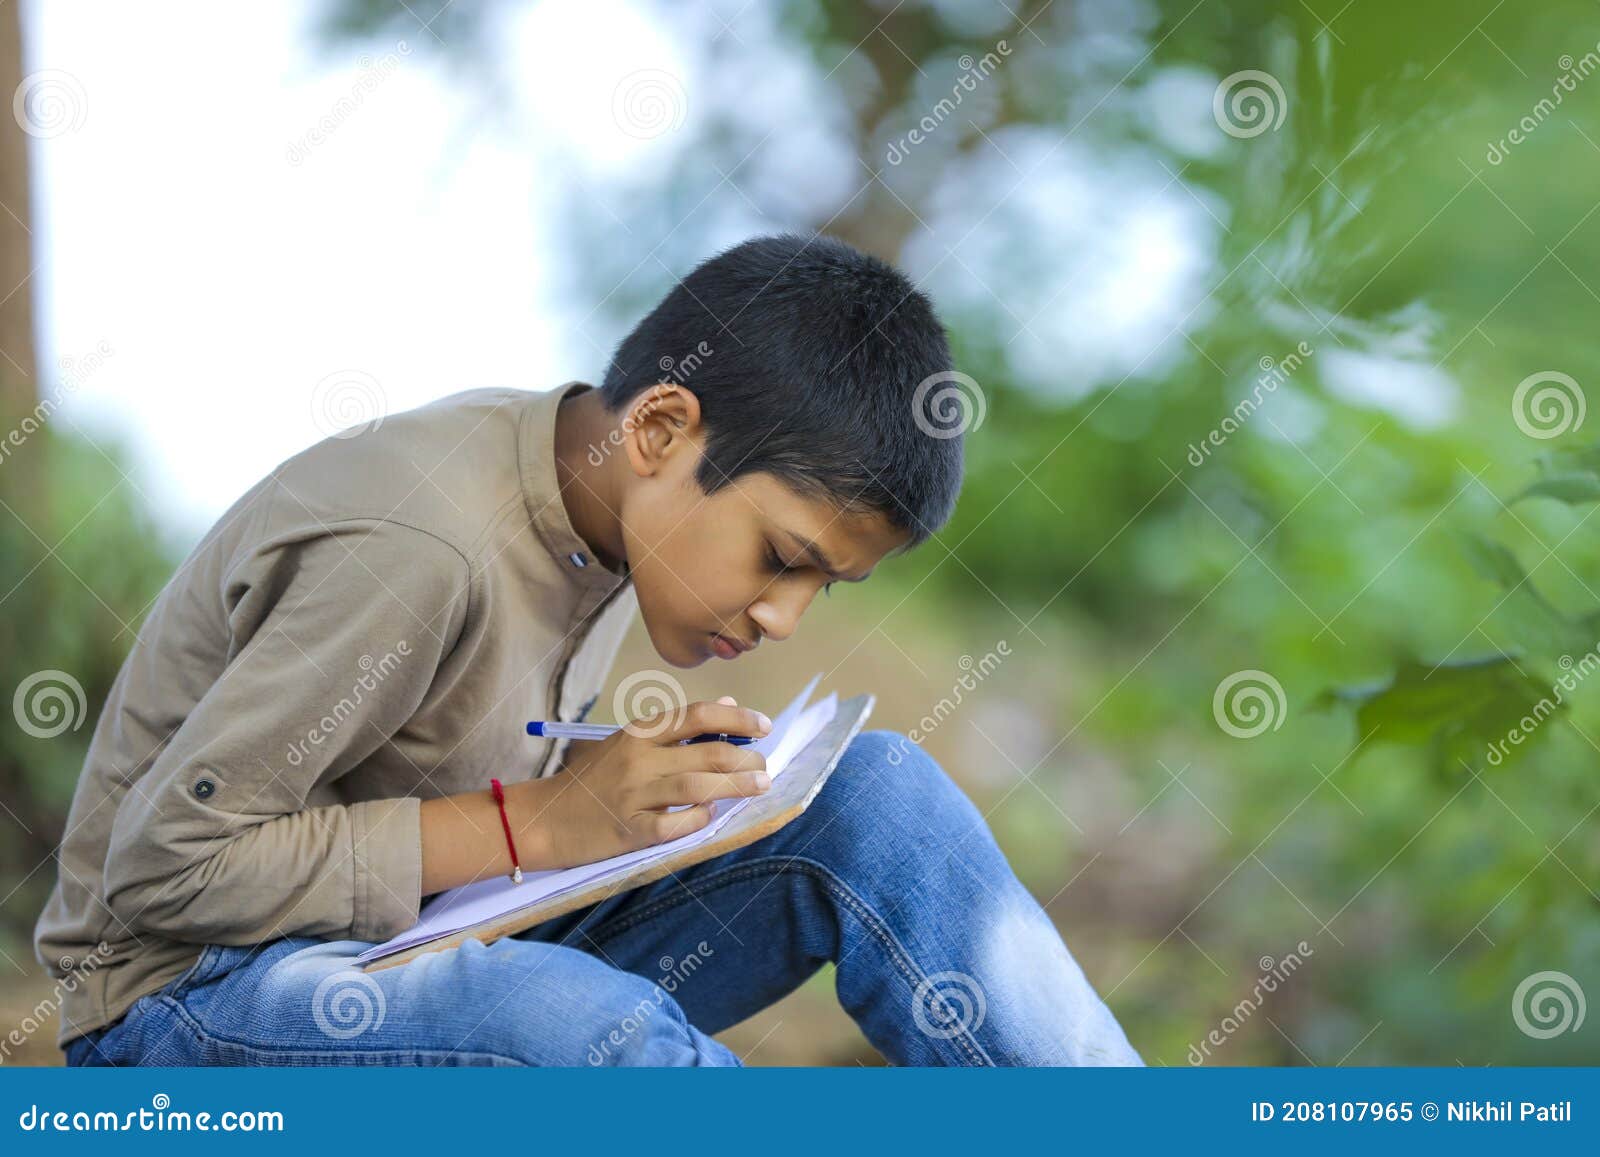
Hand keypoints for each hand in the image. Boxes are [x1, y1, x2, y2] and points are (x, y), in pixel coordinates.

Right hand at [525, 696, 772, 867]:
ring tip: (759, 786)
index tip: (763, 727)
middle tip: (765, 768)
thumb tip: (727, 704)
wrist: (546, 818)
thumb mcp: (631, 742)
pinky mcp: (629, 830)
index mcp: (640, 733)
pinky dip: (698, 819)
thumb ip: (678, 726)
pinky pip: (674, 824)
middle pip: (706, 752)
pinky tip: (711, 815)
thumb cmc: (595, 780)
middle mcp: (638, 759)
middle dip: (745, 758)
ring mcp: (633, 795)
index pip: (698, 715)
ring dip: (735, 786)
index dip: (737, 718)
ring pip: (696, 786)